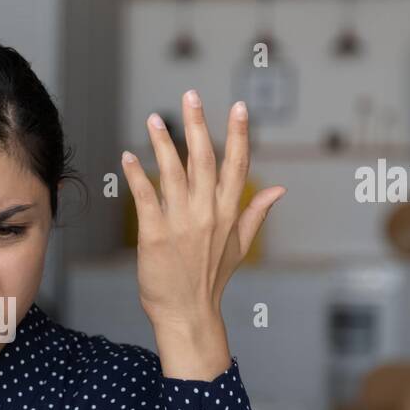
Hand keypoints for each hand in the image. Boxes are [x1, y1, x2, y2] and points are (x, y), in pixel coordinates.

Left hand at [120, 91, 284, 378]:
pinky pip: (146, 197)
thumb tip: (280, 190)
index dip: (238, 134)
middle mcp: (208, 213)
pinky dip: (137, 175)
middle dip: (197, 124)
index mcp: (230, 213)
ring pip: (174, 173)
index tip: (239, 107)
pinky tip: (129, 156)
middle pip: (205, 160)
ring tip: (154, 119)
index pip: (238, 165)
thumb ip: (257, 214)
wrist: (187, 314)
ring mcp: (181, 223)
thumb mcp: (239, 247)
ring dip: (163, 143)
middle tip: (190, 95)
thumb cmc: (210, 281)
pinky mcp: (154, 234)